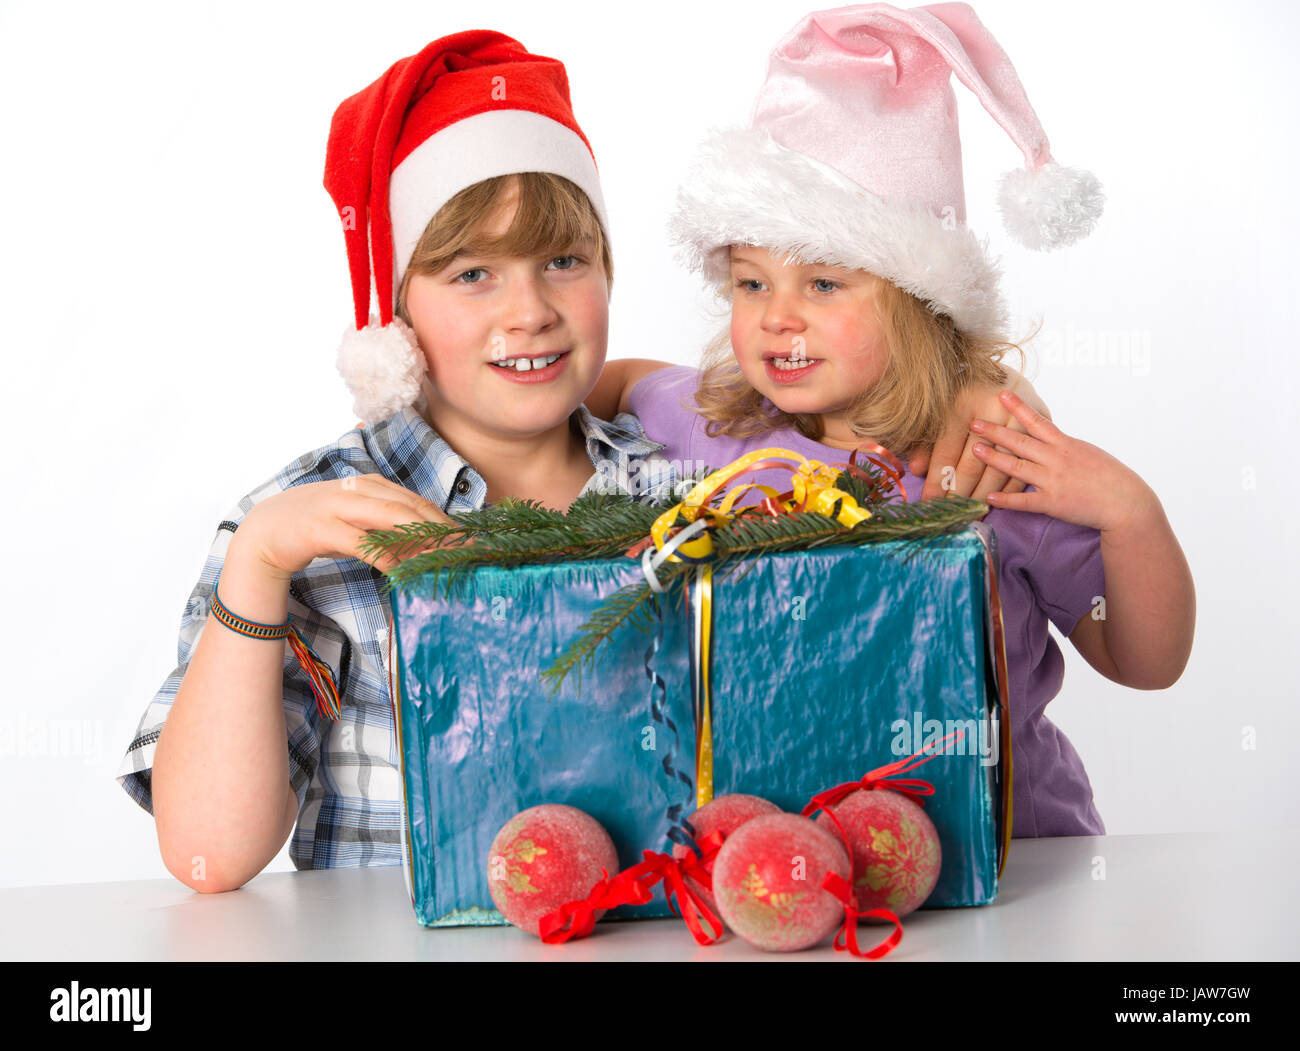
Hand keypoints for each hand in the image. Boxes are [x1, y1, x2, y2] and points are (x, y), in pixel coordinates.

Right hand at [236, 474, 459, 579]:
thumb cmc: (314, 529)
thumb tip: (422, 545)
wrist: (261, 533)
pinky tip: (403, 570)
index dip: (444, 520)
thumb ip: (384, 527)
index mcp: (368, 485)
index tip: (468, 540)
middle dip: (443, 529)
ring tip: (444, 559)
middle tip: (466, 551)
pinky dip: (387, 556)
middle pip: (411, 506)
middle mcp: (357, 489)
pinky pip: (362, 542)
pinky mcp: (321, 528)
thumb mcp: (354, 522)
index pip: (416, 500)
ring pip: (391, 519)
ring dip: (422, 540)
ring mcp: (338, 506)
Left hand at [910, 372, 1052, 501]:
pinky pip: (1026, 462)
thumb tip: (917, 470)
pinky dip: (1010, 488)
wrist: (1005, 376)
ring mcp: (1021, 419)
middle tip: (952, 514)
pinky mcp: (1043, 428)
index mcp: (965, 401)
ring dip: (984, 494)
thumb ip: (928, 442)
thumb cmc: (967, 396)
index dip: (937, 478)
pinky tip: (996, 501)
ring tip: (972, 512)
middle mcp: (994, 409)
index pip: (948, 450)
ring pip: (1000, 469)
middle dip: (960, 492)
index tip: (930, 501)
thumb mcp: (941, 412)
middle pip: (974, 463)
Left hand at [971, 390, 1157, 533]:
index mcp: (1065, 444)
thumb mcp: (1086, 452)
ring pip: (1017, 468)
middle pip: (1020, 442)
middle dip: (995, 431)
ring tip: (974, 450)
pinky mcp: (1053, 503)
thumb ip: (1062, 446)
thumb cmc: (1109, 476)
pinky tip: (988, 498)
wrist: (1126, 502)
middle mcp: (1056, 459)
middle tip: (974, 422)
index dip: (1018, 407)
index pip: (1037, 421)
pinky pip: (1024, 501)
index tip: (1001, 394)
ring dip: (994, 458)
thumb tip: (1046, 438)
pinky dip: (1006, 500)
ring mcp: (1053, 481)